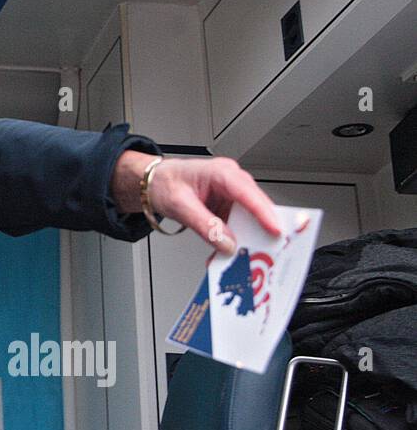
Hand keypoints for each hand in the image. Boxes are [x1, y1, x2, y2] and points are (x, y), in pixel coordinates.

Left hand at [114, 151, 280, 254]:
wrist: (154, 182)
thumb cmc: (165, 183)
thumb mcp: (179, 205)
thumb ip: (203, 224)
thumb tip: (226, 243)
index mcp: (220, 173)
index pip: (247, 192)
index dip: (264, 212)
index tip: (275, 230)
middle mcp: (232, 182)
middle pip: (257, 207)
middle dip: (264, 229)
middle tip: (271, 250)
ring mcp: (233, 196)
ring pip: (252, 219)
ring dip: (251, 238)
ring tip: (251, 256)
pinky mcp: (230, 209)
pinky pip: (240, 226)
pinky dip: (238, 240)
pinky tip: (232, 253)